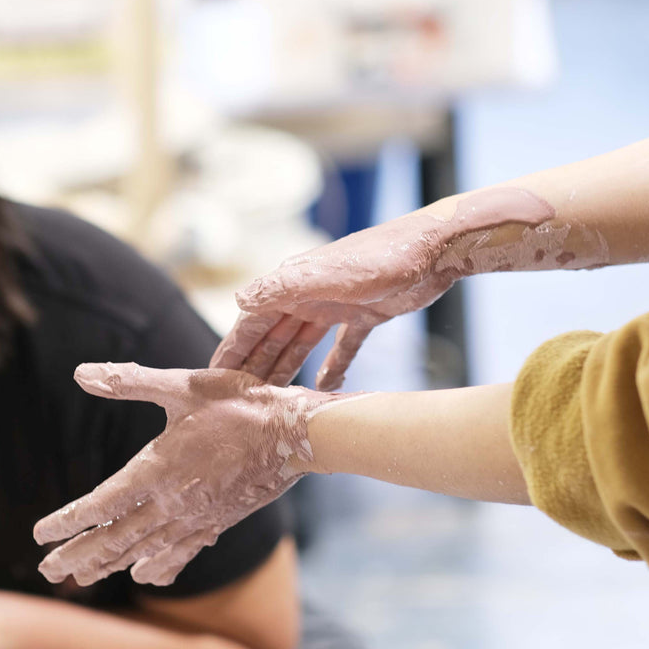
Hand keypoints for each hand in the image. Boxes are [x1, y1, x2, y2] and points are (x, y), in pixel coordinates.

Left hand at [33, 363, 330, 586]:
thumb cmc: (240, 404)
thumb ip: (129, 381)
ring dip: (109, 566)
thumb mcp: (183, 385)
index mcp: (156, 469)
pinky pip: (181, 554)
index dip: (67, 522)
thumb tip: (81, 372)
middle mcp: (171, 503)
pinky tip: (146, 577)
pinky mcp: (216, 524)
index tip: (40, 535)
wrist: (296, 435)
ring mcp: (194, 520)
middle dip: (78, 555)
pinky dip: (160, 568)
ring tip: (81, 579)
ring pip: (143, 551)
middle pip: (115, 538)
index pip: (100, 504)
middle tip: (48, 570)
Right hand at [211, 210, 456, 389]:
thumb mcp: (326, 275)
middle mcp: (309, 294)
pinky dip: (332, 366)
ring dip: (284, 369)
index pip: (252, 323)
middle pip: (272, 337)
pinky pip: (341, 346)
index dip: (232, 351)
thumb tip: (239, 300)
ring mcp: (336, 305)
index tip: (213, 378)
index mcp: (293, 285)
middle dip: (253, 366)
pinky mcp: (365, 314)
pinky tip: (324, 386)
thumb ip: (282, 288)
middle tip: (236, 400)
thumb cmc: (382, 257)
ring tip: (271, 400)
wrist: (435, 249)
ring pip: (300, 344)